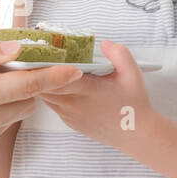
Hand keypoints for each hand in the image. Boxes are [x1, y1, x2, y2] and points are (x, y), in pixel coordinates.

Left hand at [37, 39, 154, 151]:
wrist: (136, 134)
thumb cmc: (134, 105)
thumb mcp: (132, 73)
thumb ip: (118, 53)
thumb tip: (104, 43)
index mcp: (86, 90)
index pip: (56, 76)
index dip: (46, 65)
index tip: (44, 53)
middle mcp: (74, 104)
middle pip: (44, 86)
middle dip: (40, 72)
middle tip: (40, 57)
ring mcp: (70, 115)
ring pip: (45, 96)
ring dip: (45, 84)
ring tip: (47, 69)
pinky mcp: (70, 122)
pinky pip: (53, 106)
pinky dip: (52, 94)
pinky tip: (59, 85)